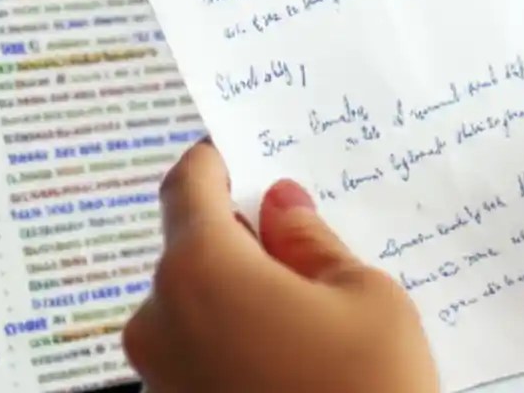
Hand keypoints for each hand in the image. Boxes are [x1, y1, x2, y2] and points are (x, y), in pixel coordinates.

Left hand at [124, 141, 436, 392]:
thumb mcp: (364, 298)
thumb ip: (311, 238)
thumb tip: (283, 204)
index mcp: (199, 272)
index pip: (186, 185)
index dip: (213, 160)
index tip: (236, 152)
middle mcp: (159, 321)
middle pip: (190, 249)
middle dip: (240, 237)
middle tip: (299, 237)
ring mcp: (160, 378)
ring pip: (195, 305)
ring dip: (239, 293)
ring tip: (308, 308)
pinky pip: (198, 353)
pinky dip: (234, 339)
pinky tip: (291, 354)